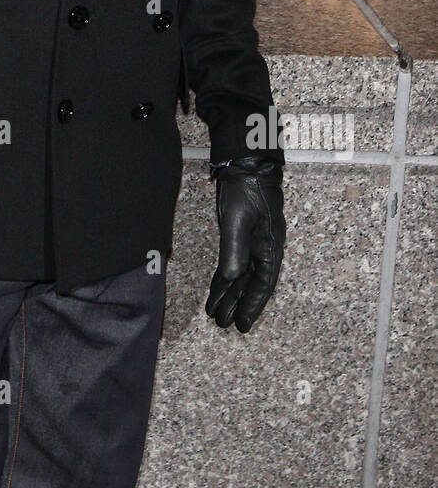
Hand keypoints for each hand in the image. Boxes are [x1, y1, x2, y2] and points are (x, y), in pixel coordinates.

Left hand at [205, 156, 284, 332]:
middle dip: (236, 304)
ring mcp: (255, 240)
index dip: (252, 306)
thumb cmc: (246, 188)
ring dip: (229, 293)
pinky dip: (225, 276)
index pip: (263, 285)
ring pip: (241, 274)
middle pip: (251, 283)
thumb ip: (234, 250)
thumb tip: (232, 277)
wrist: (246, 162)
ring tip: (215, 312)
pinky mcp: (243, 233)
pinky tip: (217, 288)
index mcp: (271, 246)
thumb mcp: (237, 220)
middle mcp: (265, 247)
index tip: (243, 325)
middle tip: (223, 324)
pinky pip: (235, 261)